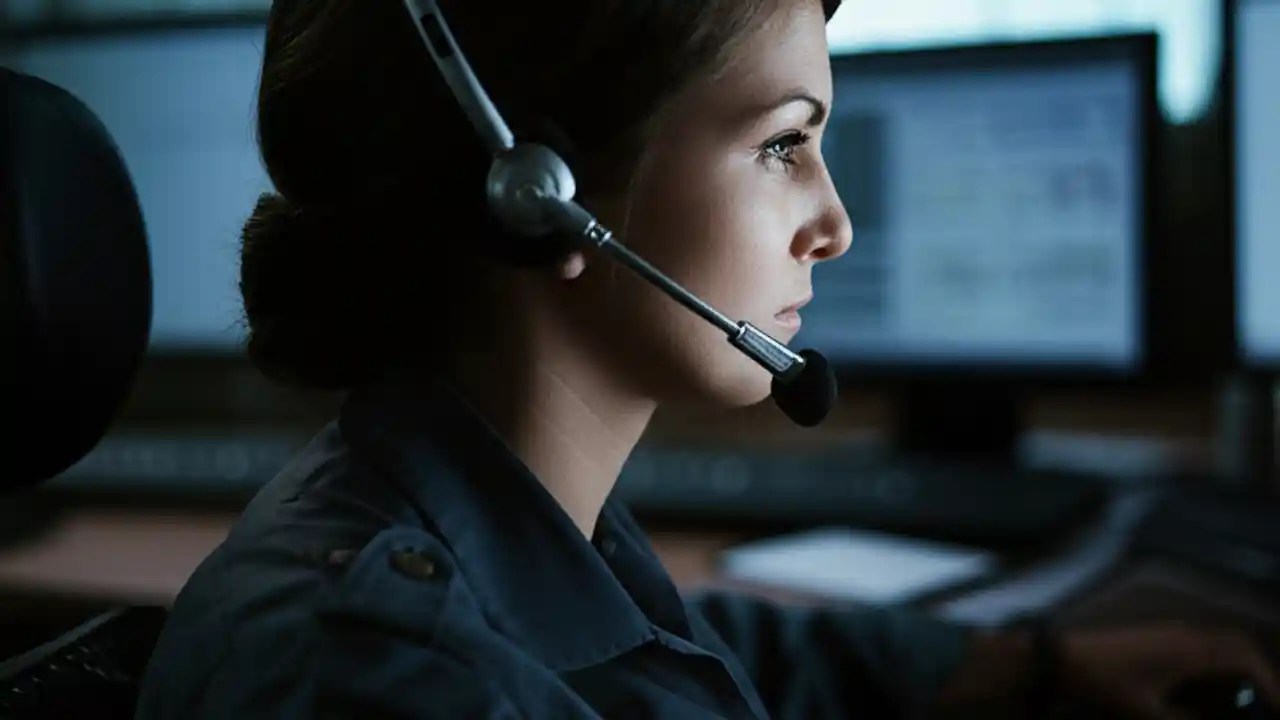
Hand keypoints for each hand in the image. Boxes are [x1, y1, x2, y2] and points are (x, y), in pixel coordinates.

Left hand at [1056, 624, 1279, 718]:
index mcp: (1188, 650)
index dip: (1269, 682)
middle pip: (1237, 644)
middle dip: (1260, 671)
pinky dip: (1219, 660)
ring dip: (1240, 664)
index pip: (1244, 657)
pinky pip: (1201, 642)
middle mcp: (1184, 634)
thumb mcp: (1145, 713)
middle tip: (1270, 703)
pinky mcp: (1156, 635)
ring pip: (1219, 641)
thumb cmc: (1103, 683)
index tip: (1277, 708)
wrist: (1061, 656)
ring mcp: (1168, 632)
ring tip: (1249, 697)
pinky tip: (1215, 685)